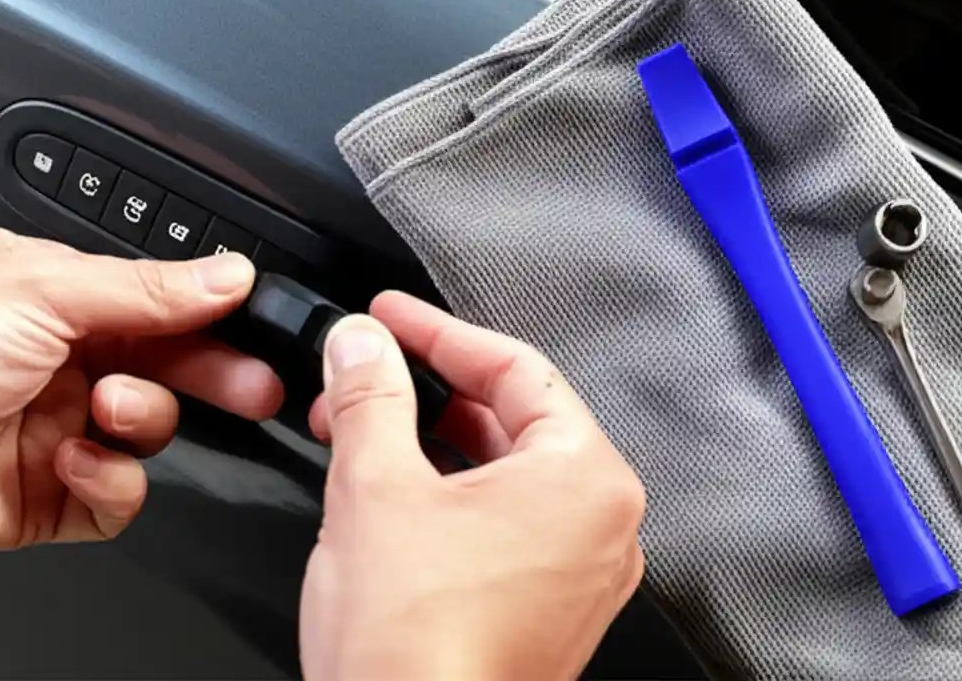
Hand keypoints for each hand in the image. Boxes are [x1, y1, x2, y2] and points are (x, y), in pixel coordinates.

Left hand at [0, 229, 281, 594]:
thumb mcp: (42, 291)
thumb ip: (147, 287)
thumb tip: (227, 272)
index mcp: (56, 296)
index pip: (159, 300)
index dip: (210, 313)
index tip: (253, 321)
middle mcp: (62, 360)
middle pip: (171, 366)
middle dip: (215, 374)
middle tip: (253, 386)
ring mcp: (61, 427)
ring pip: (153, 428)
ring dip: (140, 418)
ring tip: (104, 410)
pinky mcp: (57, 493)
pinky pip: (124, 491)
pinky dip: (110, 479)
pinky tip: (74, 460)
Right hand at [300, 292, 645, 679]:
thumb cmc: (415, 644)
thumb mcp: (375, 487)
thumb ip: (370, 396)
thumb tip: (362, 345)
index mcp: (584, 477)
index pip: (514, 367)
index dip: (437, 332)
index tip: (389, 316)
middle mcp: (601, 523)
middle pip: (513, 417)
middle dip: (426, 390)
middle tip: (364, 371)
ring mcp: (579, 572)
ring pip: (504, 473)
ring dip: (430, 442)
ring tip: (361, 430)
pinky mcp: (548, 609)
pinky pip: (505, 524)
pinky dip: (449, 495)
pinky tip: (392, 490)